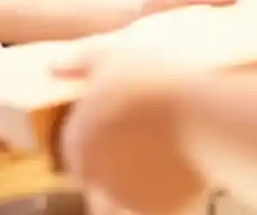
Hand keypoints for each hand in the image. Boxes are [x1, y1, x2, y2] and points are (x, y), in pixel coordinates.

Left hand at [59, 47, 209, 213]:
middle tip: (145, 147)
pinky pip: (157, 208)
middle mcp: (95, 179)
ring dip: (137, 189)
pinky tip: (185, 172)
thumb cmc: (155, 82)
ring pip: (124, 203)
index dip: (98, 142)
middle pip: (97, 184)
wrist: (202, 116)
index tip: (122, 129)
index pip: (77, 154)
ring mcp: (127, 200)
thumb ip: (78, 63)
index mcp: (77, 143)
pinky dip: (167, 197)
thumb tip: (54, 67)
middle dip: (115, 172)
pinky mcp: (159, 212)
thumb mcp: (110, 56)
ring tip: (165, 162)